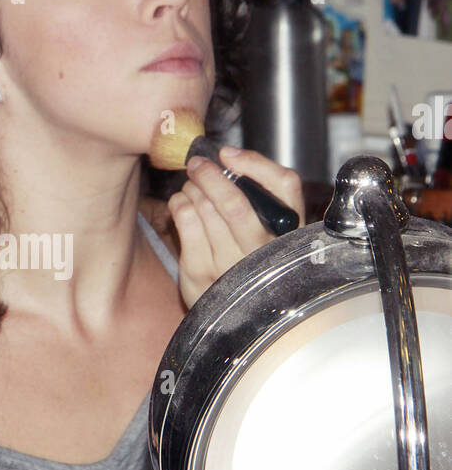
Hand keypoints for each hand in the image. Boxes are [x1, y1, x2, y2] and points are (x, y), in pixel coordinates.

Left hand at [168, 146, 304, 308]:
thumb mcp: (266, 229)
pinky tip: (181, 203)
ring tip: (191, 186)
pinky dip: (179, 203)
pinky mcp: (202, 271)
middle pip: (235, 201)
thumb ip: (258, 195)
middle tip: (197, 164)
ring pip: (206, 208)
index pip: (286, 186)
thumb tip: (228, 155)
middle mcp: (265, 251)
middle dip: (210, 175)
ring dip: (193, 188)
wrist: (231, 314)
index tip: (228, 155)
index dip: (254, 164)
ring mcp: (232, 264)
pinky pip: (186, 222)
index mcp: (290, 233)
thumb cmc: (248, 258)